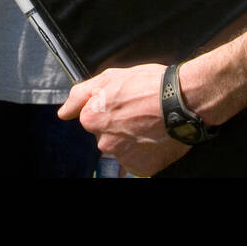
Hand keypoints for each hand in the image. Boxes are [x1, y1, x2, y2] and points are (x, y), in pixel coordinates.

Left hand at [57, 64, 190, 176]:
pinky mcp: (142, 168)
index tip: (124, 101)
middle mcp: (103, 143)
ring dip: (132, 139)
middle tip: (139, 112)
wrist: (183, 101)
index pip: (91, 118)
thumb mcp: (110, 77)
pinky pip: (139, 160)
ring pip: (122, 148)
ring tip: (150, 123)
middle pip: (106, 135)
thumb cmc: (148, 85)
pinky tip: (155, 136)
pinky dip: (145, 151)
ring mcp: (123, 157)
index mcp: (92, 119)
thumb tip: (63, 112)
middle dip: (119, 125)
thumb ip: (81, 95)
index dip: (108, 107)